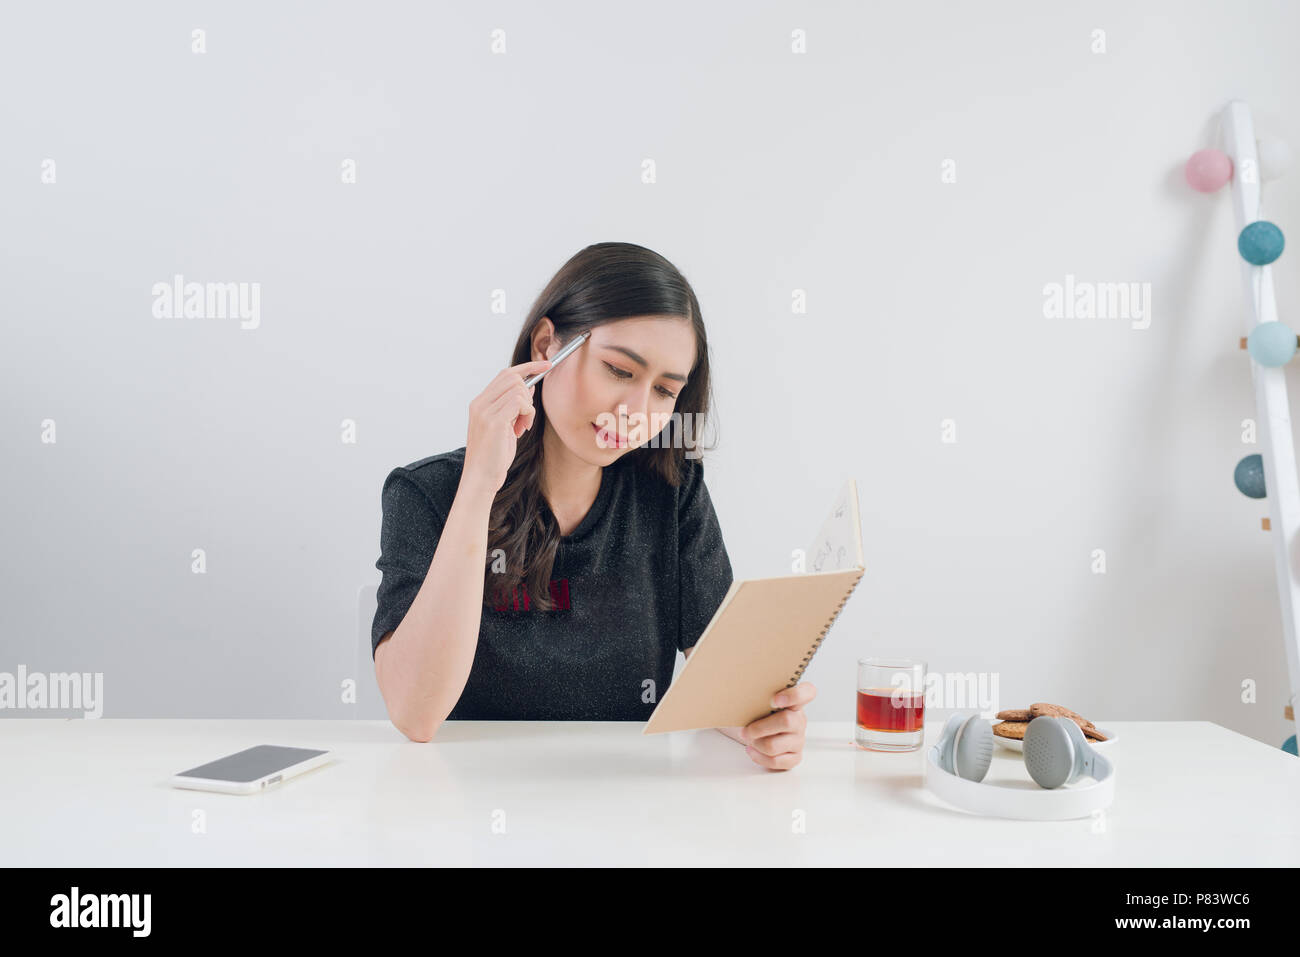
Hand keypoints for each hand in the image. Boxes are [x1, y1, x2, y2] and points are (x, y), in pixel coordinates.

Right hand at [462, 359, 552, 492]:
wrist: (480, 478)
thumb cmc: (493, 456)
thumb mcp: (505, 426)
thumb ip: (513, 406)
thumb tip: (529, 386)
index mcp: (479, 403)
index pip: (505, 374)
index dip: (527, 367)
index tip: (546, 365)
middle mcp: (480, 404)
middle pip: (512, 377)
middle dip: (529, 392)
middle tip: (527, 416)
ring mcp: (485, 411)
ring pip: (518, 389)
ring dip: (529, 408)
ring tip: (522, 427)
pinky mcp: (494, 421)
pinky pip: (520, 402)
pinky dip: (528, 414)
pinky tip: (521, 430)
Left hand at [738, 682, 815, 770]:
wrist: (751, 731)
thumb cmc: (756, 714)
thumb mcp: (756, 701)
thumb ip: (757, 696)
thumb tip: (740, 691)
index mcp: (794, 702)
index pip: (807, 692)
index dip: (794, 695)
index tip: (774, 700)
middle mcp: (799, 720)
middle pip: (786, 721)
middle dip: (760, 727)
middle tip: (745, 729)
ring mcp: (798, 739)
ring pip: (775, 745)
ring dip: (756, 743)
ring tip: (748, 739)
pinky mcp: (794, 757)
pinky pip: (776, 761)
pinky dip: (759, 756)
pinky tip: (752, 749)